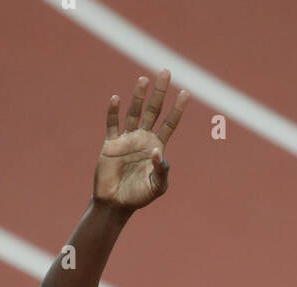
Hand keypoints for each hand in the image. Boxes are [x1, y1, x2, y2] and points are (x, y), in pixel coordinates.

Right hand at [93, 69, 188, 211]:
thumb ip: (161, 171)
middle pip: (153, 110)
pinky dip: (114, 112)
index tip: (186, 92)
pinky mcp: (111, 144)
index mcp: (156, 146)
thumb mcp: (157, 187)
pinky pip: (112, 125)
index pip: (169, 123)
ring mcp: (126, 139)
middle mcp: (143, 138)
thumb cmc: (139, 197)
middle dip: (159, 92)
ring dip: (138, 96)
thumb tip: (158, 152)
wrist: (115, 203)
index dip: (177, 109)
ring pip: (134, 112)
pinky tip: (117, 99)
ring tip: (144, 81)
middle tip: (166, 72)